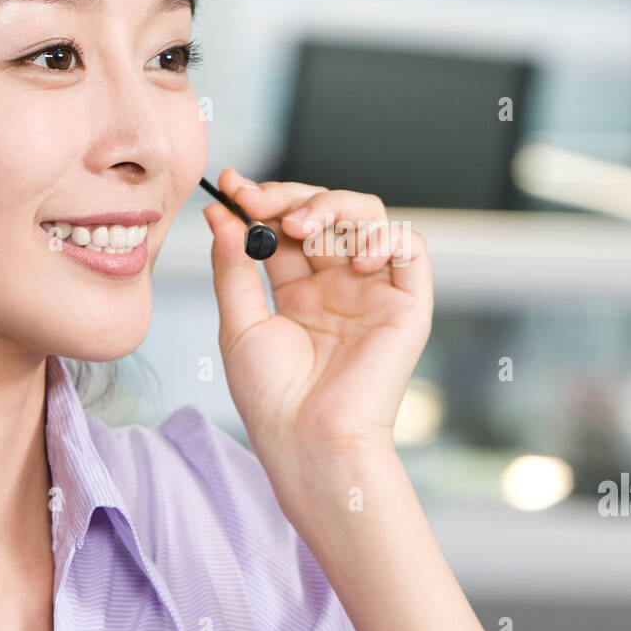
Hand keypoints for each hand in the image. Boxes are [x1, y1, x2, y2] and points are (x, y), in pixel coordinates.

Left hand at [201, 167, 431, 483]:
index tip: (229, 186)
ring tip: (301, 227)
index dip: (261, 200)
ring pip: (367, 215)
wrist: (309, 444)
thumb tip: (219, 211)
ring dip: (332, 206)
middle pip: (324, 211)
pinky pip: (410, 247)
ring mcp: (373, 291)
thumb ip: (233, 265)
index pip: (285, 226)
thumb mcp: (239, 324)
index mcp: (299, 291)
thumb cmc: (273, 399)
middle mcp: (338, 285)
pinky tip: (352, 258)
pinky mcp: (407, 304)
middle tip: (257, 201)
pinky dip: (383, 237)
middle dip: (289, 196)